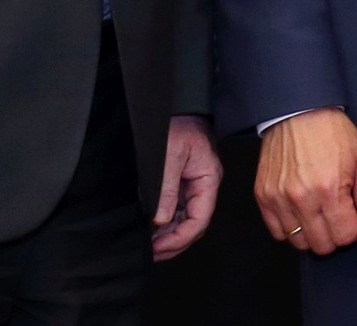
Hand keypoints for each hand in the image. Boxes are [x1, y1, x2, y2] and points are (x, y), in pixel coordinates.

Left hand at [150, 116, 221, 261]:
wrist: (176, 103)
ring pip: (185, 218)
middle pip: (194, 223)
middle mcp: (203, 184)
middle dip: (174, 242)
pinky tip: (152, 229)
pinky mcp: (182, 180)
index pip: (200, 219)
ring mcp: (193, 183)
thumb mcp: (169, 156)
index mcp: (208, 178)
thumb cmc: (176, 122)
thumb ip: (166, 189)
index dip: (180, 238)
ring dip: (168, 234)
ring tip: (149, 245)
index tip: (159, 248)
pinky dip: (165, 222)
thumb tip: (161, 220)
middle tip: (151, 253)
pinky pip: (177, 208)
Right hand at [255, 109, 356, 253]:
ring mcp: (278, 199)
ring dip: (313, 233)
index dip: (355, 228)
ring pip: (299, 243)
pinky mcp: (263, 197)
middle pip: (322, 246)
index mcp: (329, 189)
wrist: (299, 111)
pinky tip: (302, 211)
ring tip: (319, 210)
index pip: (345, 237)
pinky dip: (291, 228)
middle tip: (338, 212)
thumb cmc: (333, 133)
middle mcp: (301, 198)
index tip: (354, 212)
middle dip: (336, 233)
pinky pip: (277, 233)